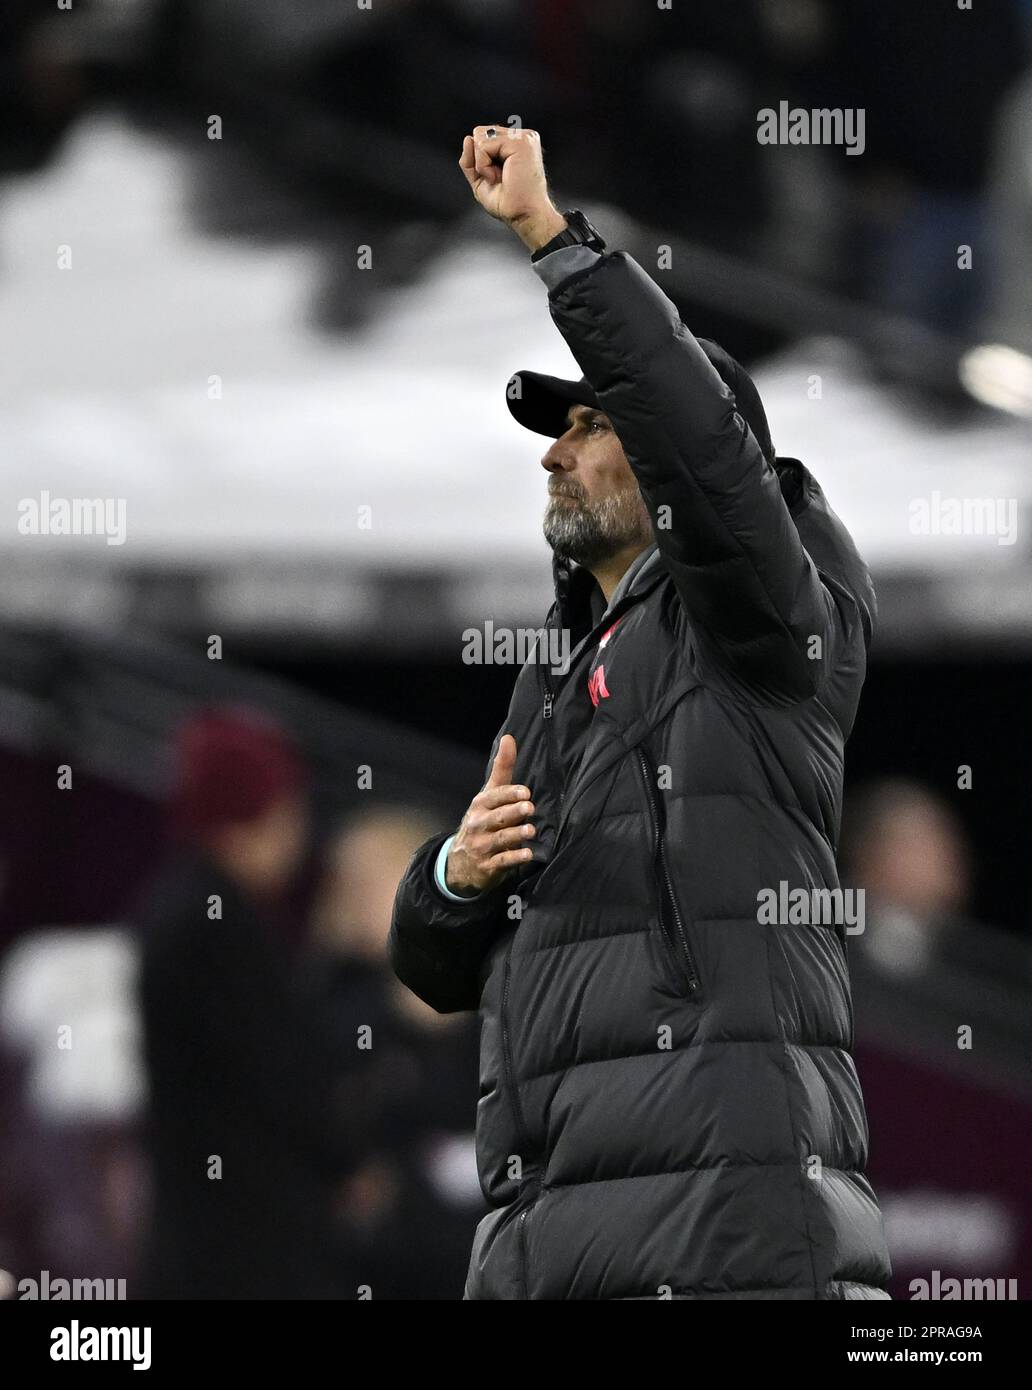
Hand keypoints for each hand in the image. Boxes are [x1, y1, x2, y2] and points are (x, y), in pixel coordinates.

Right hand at [446, 734, 535, 892]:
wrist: (460, 861)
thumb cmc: (481, 821)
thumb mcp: (488, 795)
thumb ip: (501, 769)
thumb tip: (509, 737)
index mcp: (480, 805)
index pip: (494, 797)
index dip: (509, 794)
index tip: (525, 792)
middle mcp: (478, 824)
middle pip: (497, 817)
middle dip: (512, 812)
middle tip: (529, 807)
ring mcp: (481, 846)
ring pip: (500, 839)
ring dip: (516, 834)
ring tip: (531, 830)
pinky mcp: (487, 865)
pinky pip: (502, 861)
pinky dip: (514, 857)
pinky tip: (527, 854)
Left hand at [458, 124, 567, 251]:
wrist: (523, 215)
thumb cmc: (508, 202)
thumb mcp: (479, 179)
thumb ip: (470, 159)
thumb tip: (467, 138)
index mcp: (514, 143)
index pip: (483, 136)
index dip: (480, 159)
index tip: (496, 178)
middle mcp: (520, 136)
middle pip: (480, 132)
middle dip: (480, 158)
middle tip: (497, 178)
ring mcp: (522, 137)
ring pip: (480, 136)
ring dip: (482, 163)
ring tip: (499, 177)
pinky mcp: (520, 142)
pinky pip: (483, 145)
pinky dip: (484, 165)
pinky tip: (499, 176)